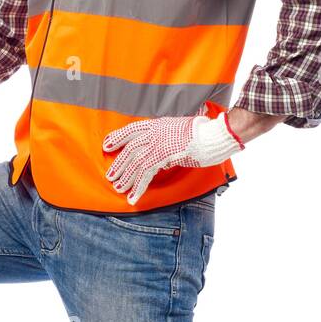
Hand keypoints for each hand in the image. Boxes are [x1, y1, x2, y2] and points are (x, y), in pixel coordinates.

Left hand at [101, 103, 244, 205]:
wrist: (214, 134)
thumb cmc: (202, 133)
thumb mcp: (179, 131)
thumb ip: (166, 140)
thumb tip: (161, 155)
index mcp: (157, 124)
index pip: (131, 130)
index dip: (117, 138)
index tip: (106, 145)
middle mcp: (154, 132)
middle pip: (130, 150)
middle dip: (119, 164)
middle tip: (110, 176)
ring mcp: (158, 143)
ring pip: (135, 163)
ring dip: (126, 178)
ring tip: (119, 188)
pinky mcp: (163, 156)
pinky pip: (146, 174)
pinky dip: (138, 187)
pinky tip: (133, 197)